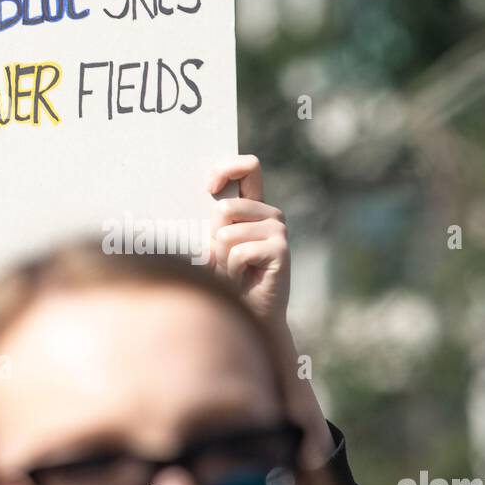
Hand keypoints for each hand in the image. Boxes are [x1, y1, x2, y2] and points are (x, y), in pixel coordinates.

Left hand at [206, 155, 288, 329]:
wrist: (248, 316)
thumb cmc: (226, 281)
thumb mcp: (212, 246)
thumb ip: (211, 223)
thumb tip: (203, 202)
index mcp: (254, 207)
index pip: (248, 168)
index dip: (227, 168)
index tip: (209, 187)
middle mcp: (270, 214)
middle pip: (224, 209)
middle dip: (214, 238)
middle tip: (226, 260)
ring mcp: (278, 230)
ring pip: (226, 234)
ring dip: (222, 260)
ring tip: (235, 272)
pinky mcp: (280, 249)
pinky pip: (238, 252)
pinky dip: (232, 271)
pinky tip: (244, 279)